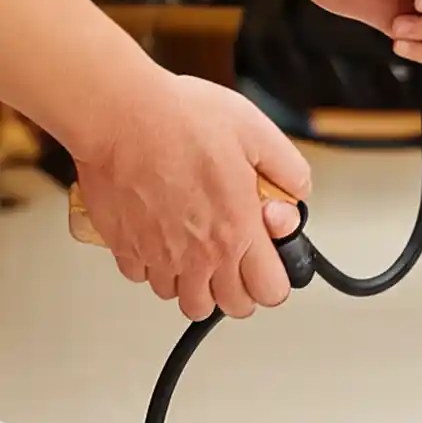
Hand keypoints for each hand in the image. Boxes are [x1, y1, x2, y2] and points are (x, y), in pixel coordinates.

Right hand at [74, 72, 310, 320]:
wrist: (121, 114)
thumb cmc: (183, 120)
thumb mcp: (259, 134)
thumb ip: (289, 170)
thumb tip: (299, 193)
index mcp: (238, 230)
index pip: (269, 292)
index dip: (275, 280)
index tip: (270, 262)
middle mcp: (199, 253)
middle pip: (229, 307)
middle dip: (240, 290)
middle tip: (239, 261)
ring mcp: (160, 255)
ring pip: (185, 300)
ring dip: (197, 284)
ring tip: (201, 252)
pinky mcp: (126, 247)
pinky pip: (145, 278)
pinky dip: (156, 268)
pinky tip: (164, 239)